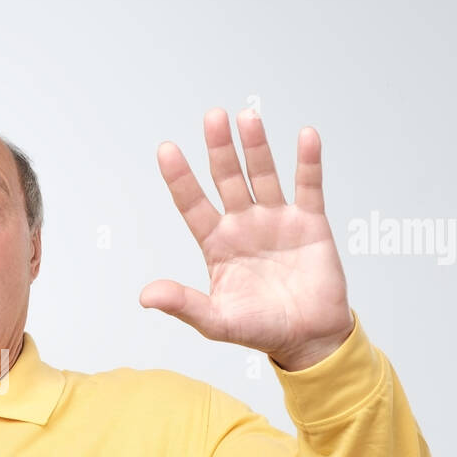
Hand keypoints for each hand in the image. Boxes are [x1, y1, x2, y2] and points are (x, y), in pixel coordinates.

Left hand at [140, 108, 353, 370]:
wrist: (308, 339)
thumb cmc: (260, 330)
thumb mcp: (216, 321)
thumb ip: (183, 304)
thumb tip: (145, 296)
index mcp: (217, 244)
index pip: (192, 204)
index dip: (180, 177)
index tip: (166, 149)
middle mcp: (244, 225)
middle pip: (227, 179)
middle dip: (219, 149)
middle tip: (212, 117)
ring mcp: (277, 220)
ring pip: (264, 175)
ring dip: (256, 147)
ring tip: (248, 117)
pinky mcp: (311, 223)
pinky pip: (308, 186)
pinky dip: (308, 162)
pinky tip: (305, 137)